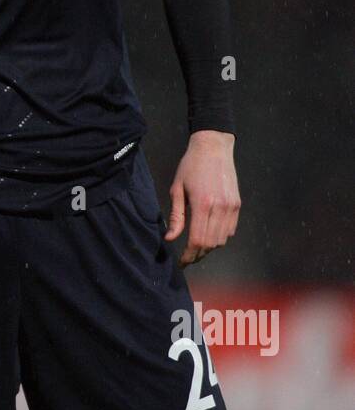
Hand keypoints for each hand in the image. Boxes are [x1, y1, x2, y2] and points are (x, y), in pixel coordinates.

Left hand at [164, 130, 240, 266]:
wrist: (214, 147)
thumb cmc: (190, 166)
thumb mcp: (177, 189)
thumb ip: (176, 216)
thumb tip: (170, 238)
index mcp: (203, 204)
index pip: (198, 240)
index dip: (189, 255)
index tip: (181, 261)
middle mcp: (220, 208)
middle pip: (211, 244)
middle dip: (198, 255)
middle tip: (187, 257)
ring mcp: (231, 207)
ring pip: (222, 239)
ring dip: (209, 247)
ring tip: (196, 247)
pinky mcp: (237, 204)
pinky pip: (230, 230)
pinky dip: (220, 237)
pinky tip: (209, 234)